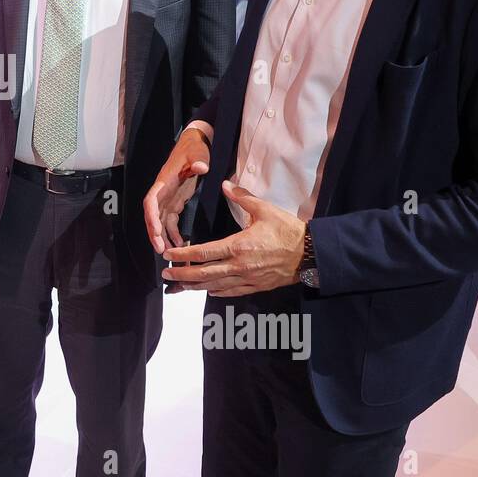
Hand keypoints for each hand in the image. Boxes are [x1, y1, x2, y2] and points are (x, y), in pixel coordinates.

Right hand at [143, 127, 210, 254]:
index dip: (151, 216)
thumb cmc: (194, 148)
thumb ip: (198, 160)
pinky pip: (170, 221)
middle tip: (160, 249)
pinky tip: (180, 244)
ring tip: (169, 253)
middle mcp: (162, 191)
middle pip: (152, 215)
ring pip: (160, 221)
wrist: (195, 144)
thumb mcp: (197, 152)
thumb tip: (201, 167)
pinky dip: (173, 233)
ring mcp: (168, 197)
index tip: (155, 230)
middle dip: (154, 233)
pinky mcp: (175, 201)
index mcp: (164, 181)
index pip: (151, 200)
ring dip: (163, 237)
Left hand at [161, 180, 305, 296]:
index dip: (183, 255)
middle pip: (204, 274)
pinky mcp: (256, 286)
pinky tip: (208, 291)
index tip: (168, 256)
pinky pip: (232, 292)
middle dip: (182, 275)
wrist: (311, 253)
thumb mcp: (265, 210)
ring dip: (195, 286)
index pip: (203, 253)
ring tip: (179, 286)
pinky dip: (217, 292)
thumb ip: (242, 198)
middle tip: (166, 275)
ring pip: (215, 286)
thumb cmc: (288, 230)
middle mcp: (239, 266)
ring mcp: (247, 279)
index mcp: (238, 246)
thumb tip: (225, 184)